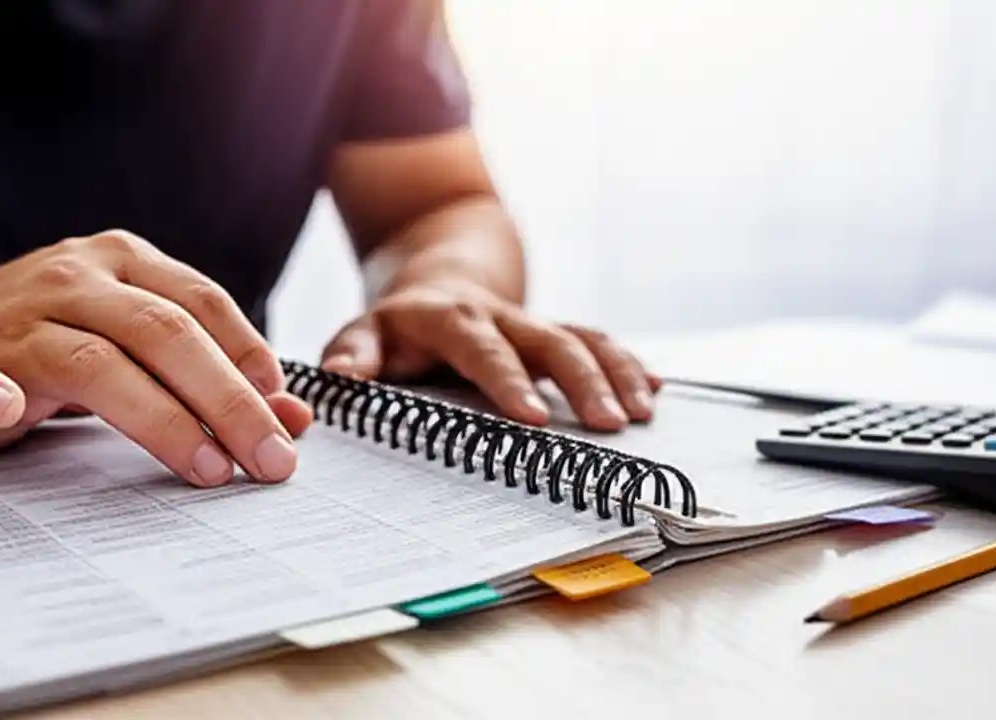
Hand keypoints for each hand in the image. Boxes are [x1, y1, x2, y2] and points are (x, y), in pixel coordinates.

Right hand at [0, 230, 311, 485]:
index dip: (249, 356)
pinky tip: (9, 412)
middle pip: (164, 333)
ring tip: (207, 468)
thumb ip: (211, 371)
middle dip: (227, 401)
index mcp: (125, 260)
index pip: (202, 302)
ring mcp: (15, 318)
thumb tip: (295, 417)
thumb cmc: (58, 339)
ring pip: (95, 363)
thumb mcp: (139, 341)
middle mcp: (74, 279)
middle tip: (268, 460)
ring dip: (159, 419)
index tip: (283, 413)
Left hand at [320, 284, 660, 431]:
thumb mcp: (365, 331)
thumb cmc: (399, 324)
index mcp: (452, 319)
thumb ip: (353, 353)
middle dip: (583, 381)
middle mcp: (502, 317)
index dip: (508, 381)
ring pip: (584, 338)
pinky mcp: (557, 331)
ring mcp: (535, 323)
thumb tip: (339, 377)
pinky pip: (600, 341)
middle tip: (608, 425)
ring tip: (642, 414)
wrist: (439, 274)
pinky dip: (630, 364)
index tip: (534, 418)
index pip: (483, 348)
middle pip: (550, 341)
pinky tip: (656, 391)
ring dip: (617, 373)